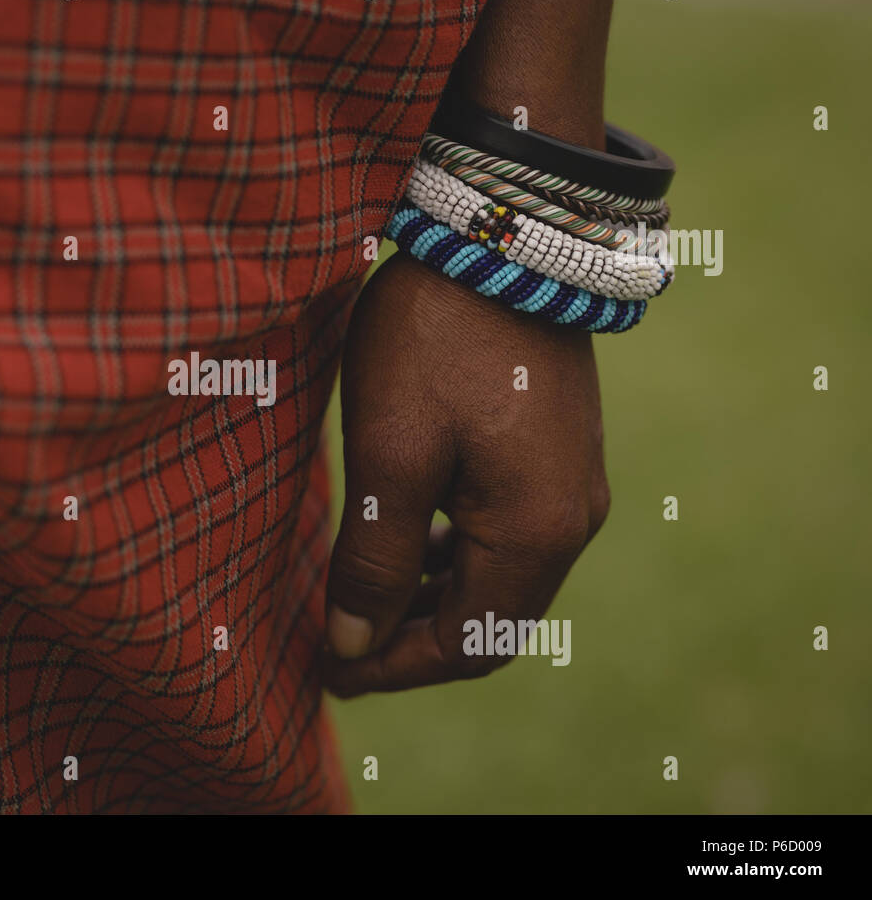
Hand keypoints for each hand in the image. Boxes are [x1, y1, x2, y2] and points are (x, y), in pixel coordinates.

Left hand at [324, 250, 609, 695]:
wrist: (501, 230)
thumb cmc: (435, 338)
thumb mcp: (391, 453)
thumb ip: (375, 559)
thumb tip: (355, 645)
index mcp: (534, 532)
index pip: (467, 646)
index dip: (393, 668)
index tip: (327, 669)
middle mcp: (571, 520)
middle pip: (489, 623)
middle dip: (410, 641)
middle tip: (336, 642)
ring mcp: (572, 485)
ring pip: (498, 582)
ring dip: (429, 601)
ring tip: (358, 598)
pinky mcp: (559, 453)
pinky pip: (506, 536)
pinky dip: (452, 558)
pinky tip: (404, 542)